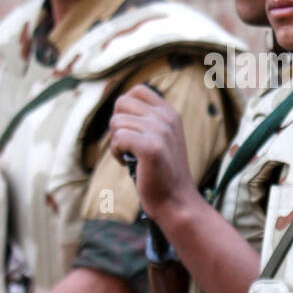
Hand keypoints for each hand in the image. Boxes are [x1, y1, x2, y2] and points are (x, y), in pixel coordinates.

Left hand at [108, 84, 197, 221]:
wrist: (176, 202)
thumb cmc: (162, 173)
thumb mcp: (161, 138)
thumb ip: (147, 120)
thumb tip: (119, 105)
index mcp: (170, 113)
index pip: (137, 91)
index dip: (125, 109)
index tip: (130, 130)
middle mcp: (167, 118)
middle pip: (122, 103)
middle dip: (117, 124)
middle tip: (126, 144)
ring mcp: (161, 131)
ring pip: (116, 122)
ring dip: (115, 142)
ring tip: (128, 156)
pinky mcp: (151, 148)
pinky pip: (118, 138)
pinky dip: (115, 153)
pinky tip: (126, 163)